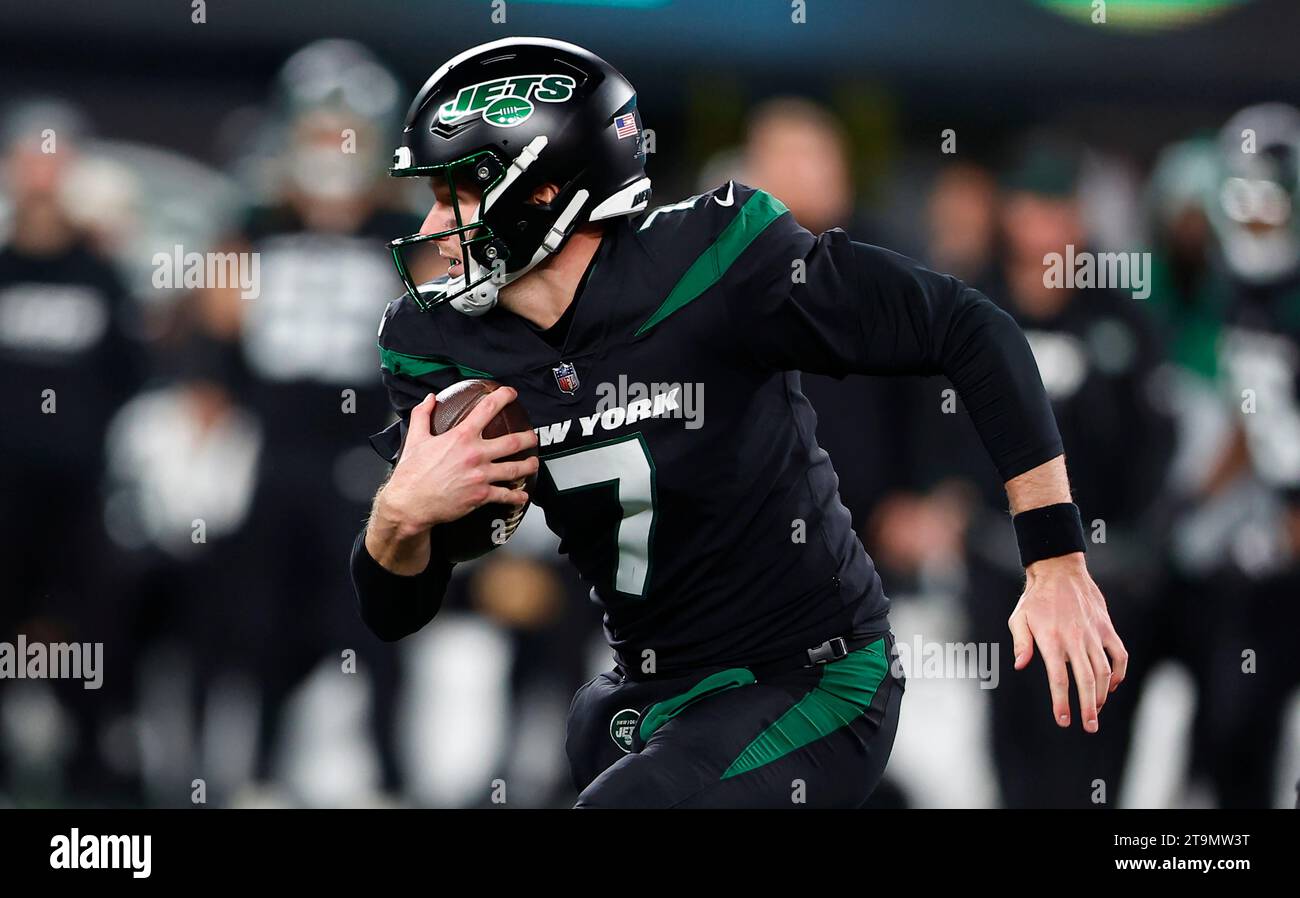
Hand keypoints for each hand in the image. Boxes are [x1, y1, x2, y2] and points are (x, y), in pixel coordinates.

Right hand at [381, 387, 538, 533]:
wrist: (410, 503)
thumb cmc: (412, 472)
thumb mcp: (416, 438)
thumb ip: (422, 415)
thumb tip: (430, 398)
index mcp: (461, 437)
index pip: (487, 409)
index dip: (503, 397)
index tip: (511, 393)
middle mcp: (475, 454)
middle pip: (512, 442)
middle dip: (528, 437)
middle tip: (533, 436)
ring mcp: (481, 476)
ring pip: (515, 469)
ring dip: (528, 465)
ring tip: (533, 463)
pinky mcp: (481, 495)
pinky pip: (505, 495)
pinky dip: (517, 496)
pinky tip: (522, 496)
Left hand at [1007, 552, 1127, 732]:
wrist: (1059, 571)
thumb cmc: (1035, 599)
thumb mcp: (1019, 618)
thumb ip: (1021, 642)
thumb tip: (1019, 665)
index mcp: (1051, 640)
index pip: (1059, 679)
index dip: (1061, 702)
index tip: (1063, 720)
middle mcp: (1074, 639)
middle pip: (1085, 680)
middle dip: (1088, 707)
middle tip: (1089, 727)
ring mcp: (1093, 634)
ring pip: (1104, 671)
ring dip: (1103, 694)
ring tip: (1097, 710)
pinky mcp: (1107, 628)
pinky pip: (1118, 655)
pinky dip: (1119, 673)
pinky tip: (1113, 685)